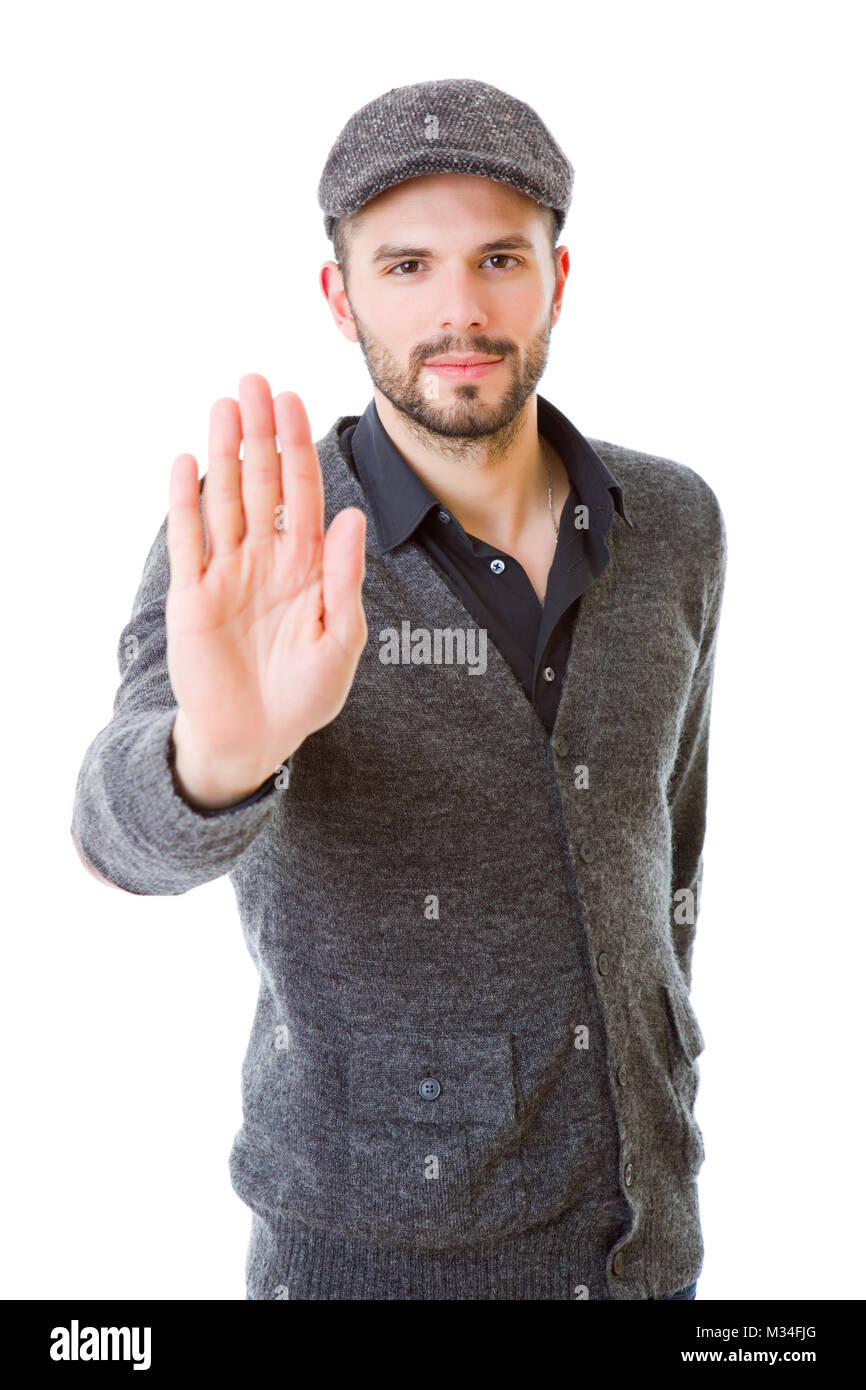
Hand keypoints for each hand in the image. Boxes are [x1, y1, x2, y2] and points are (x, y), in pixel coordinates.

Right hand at [165, 374, 366, 803]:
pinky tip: (188, 461)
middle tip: (255, 381)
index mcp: (307, 565)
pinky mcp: (192, 596)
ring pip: (225, 500)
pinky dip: (186, 502)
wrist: (256, 736)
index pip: (303, 492)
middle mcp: (265, 558)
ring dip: (224, 453)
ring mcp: (226, 573)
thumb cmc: (306, 692)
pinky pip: (188, 540)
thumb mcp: (341, 637)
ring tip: (224, 406)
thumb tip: (354, 514)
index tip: (295, 401)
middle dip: (260, 433)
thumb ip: (346, 577)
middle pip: (261, 483)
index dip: (298, 447)